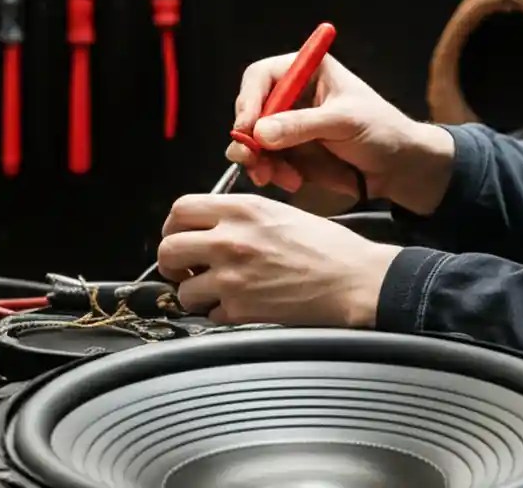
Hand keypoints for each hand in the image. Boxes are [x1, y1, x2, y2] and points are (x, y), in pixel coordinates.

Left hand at [158, 193, 402, 325]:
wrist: (353, 280)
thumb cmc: (329, 248)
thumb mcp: (280, 212)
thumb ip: (240, 216)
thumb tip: (211, 226)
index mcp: (242, 210)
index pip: (181, 209)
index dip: (172, 225)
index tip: (178, 235)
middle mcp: (231, 240)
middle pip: (168, 248)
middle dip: (171, 262)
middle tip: (184, 268)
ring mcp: (232, 276)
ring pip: (183, 288)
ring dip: (194, 292)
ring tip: (214, 290)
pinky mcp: (240, 308)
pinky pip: (209, 313)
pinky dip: (219, 312)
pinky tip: (239, 304)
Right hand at [229, 52, 455, 214]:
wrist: (399, 167)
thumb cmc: (381, 130)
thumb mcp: (344, 122)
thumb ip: (302, 125)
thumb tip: (260, 133)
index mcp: (306, 72)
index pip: (261, 76)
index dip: (249, 100)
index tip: (247, 128)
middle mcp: (291, 96)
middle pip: (249, 110)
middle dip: (247, 138)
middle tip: (253, 161)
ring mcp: (288, 126)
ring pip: (252, 141)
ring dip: (258, 161)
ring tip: (275, 178)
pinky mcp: (290, 153)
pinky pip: (266, 162)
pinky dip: (272, 174)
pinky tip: (293, 182)